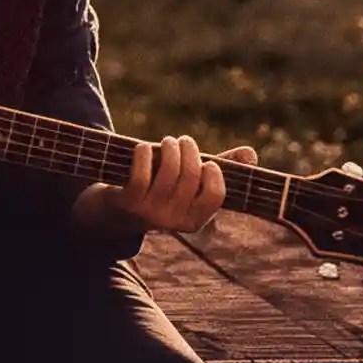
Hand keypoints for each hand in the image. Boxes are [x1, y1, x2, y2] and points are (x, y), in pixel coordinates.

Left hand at [73, 135, 258, 235]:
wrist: (111, 214)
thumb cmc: (157, 192)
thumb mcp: (187, 184)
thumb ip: (218, 170)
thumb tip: (251, 154)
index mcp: (193, 220)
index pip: (215, 195)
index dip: (214, 172)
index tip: (207, 161)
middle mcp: (172, 220)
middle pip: (191, 175)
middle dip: (189, 150)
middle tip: (182, 141)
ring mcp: (149, 212)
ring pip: (168, 171)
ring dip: (169, 147)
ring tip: (167, 142)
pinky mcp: (127, 202)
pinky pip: (141, 174)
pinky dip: (144, 154)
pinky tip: (143, 148)